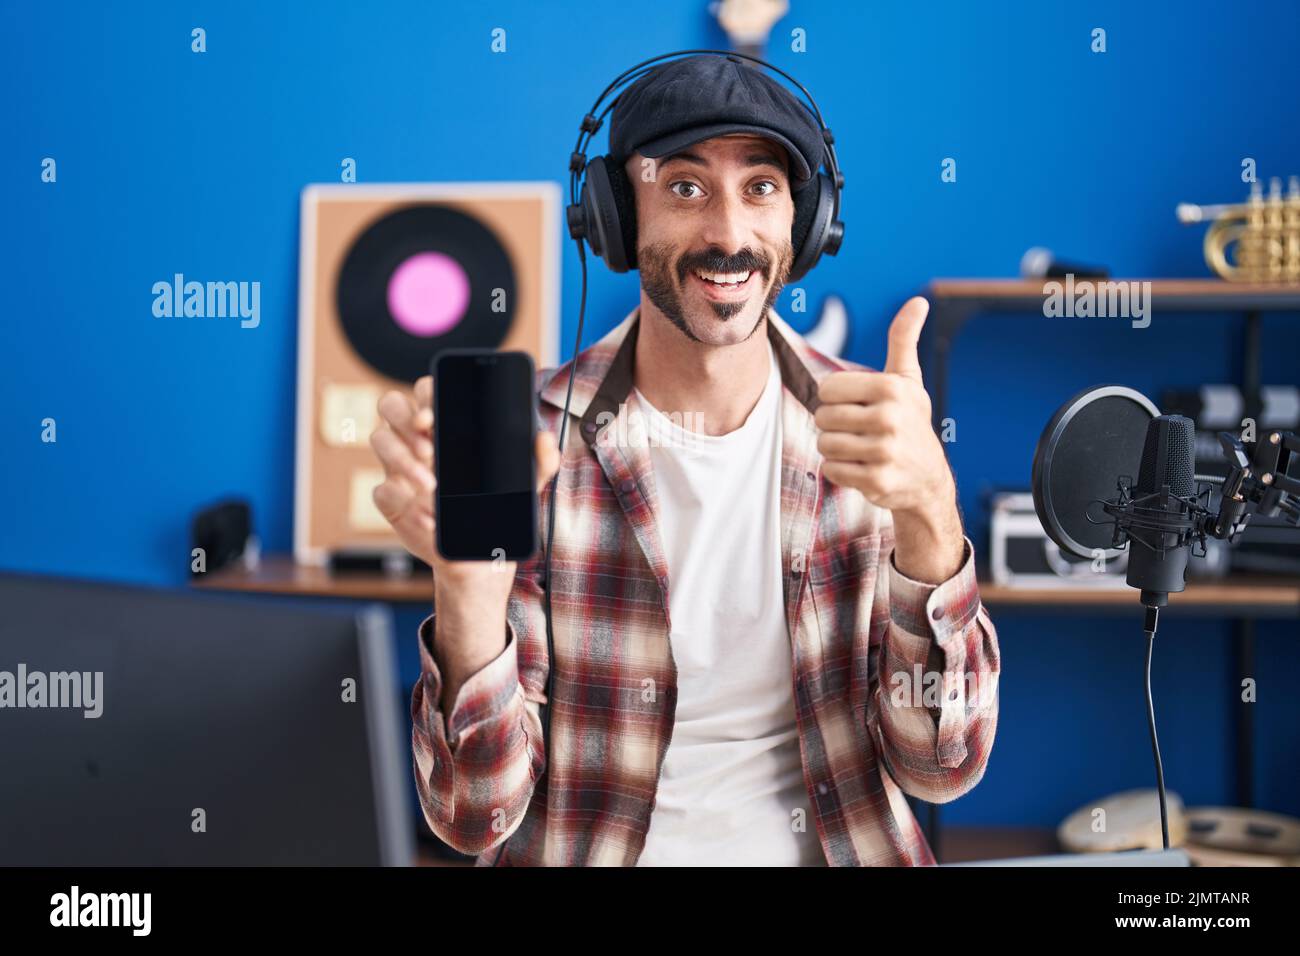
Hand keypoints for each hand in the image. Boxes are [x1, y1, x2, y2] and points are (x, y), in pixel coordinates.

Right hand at [370, 375, 559, 612]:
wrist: (482, 558)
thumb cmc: (499, 509)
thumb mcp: (525, 485)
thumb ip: (541, 461)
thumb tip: (544, 438)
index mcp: (447, 427)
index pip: (426, 391)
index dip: (425, 394)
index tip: (434, 415)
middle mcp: (417, 440)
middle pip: (391, 405)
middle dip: (404, 419)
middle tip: (430, 449)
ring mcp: (399, 468)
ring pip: (378, 439)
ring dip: (401, 458)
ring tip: (432, 485)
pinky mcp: (392, 500)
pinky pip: (381, 489)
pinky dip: (402, 500)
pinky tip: (428, 517)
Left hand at [814, 297, 962, 582]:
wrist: (928, 477)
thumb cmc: (910, 421)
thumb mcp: (908, 379)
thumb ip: (903, 340)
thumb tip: (918, 302)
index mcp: (891, 388)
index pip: (827, 388)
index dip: (835, 399)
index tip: (856, 406)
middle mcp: (890, 418)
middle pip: (822, 417)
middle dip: (833, 426)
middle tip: (856, 431)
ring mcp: (884, 452)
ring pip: (824, 445)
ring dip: (834, 449)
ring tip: (857, 449)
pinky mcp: (877, 481)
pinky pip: (831, 470)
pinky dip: (840, 471)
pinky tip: (861, 468)